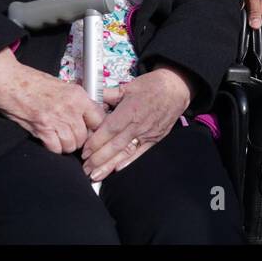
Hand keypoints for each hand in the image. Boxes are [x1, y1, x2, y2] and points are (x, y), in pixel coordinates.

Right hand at [0, 47, 104, 153]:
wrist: (11, 82)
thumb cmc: (34, 83)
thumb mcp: (63, 87)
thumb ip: (77, 102)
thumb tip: (88, 116)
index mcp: (78, 96)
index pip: (99, 119)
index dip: (95, 129)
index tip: (89, 131)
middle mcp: (70, 108)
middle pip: (85, 136)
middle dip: (78, 140)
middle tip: (70, 136)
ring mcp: (57, 119)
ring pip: (71, 145)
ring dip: (65, 146)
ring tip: (58, 138)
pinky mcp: (42, 129)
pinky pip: (56, 148)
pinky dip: (53, 148)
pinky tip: (48, 140)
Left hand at [81, 66, 192, 181]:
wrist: (176, 89)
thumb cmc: (153, 85)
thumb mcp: (129, 86)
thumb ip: (109, 95)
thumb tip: (92, 99)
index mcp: (131, 109)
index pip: (110, 129)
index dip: (96, 141)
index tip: (85, 151)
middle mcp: (139, 124)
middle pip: (116, 145)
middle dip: (99, 159)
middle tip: (85, 168)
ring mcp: (148, 133)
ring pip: (126, 152)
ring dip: (110, 165)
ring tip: (97, 175)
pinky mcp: (155, 139)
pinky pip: (141, 153)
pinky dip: (130, 162)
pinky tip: (118, 170)